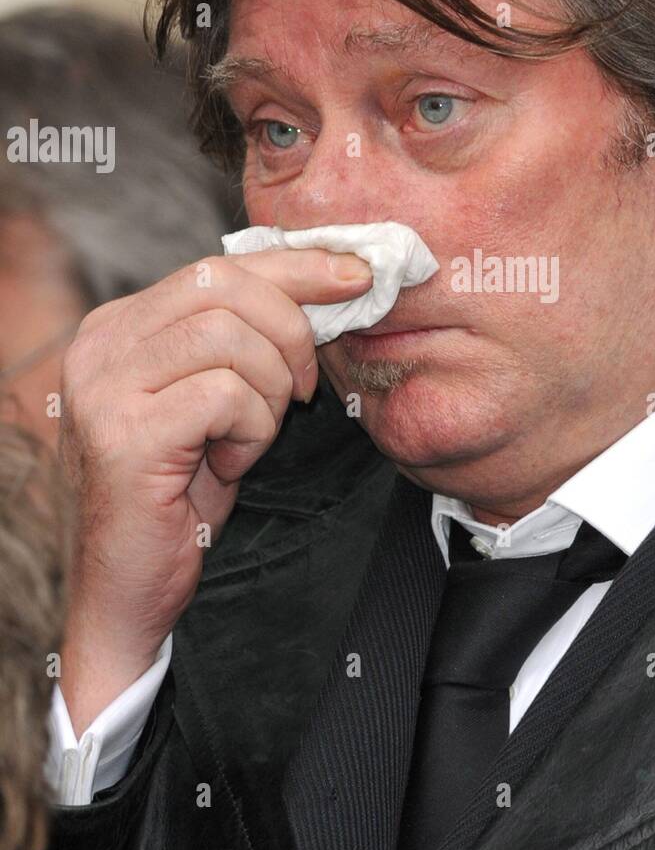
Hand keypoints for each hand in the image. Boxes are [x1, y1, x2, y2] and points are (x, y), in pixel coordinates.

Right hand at [56, 249, 371, 734]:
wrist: (134, 585)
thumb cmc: (183, 491)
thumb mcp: (220, 396)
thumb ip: (249, 337)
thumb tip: (338, 278)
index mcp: (122, 324)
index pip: (220, 265)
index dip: (298, 267)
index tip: (358, 276)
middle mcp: (102, 343)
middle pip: (225, 285)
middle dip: (290, 334)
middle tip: (302, 392)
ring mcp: (104, 387)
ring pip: (230, 338)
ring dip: (269, 392)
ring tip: (250, 436)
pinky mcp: (123, 434)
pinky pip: (225, 395)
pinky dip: (251, 431)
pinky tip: (228, 465)